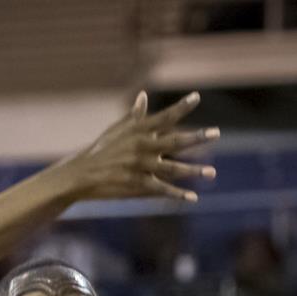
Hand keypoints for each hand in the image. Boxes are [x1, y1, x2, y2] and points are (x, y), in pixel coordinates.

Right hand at [61, 91, 216, 202]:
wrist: (80, 174)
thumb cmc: (100, 150)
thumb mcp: (116, 130)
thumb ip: (135, 116)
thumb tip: (143, 96)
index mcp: (138, 131)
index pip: (164, 117)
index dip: (181, 107)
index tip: (197, 97)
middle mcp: (141, 147)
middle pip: (174, 141)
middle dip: (196, 137)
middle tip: (216, 133)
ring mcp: (140, 167)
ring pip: (172, 168)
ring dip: (193, 171)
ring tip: (211, 173)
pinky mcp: (136, 185)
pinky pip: (162, 190)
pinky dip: (177, 195)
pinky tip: (192, 198)